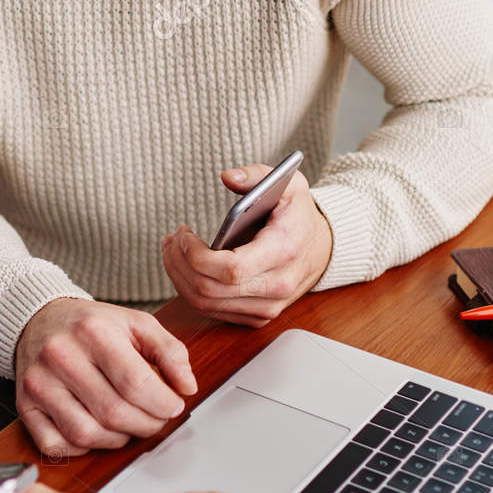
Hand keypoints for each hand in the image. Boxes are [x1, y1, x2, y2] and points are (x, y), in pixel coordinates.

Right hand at [14, 298, 196, 458]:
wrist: (39, 319)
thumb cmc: (92, 325)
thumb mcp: (137, 324)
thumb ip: (169, 351)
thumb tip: (187, 386)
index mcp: (93, 332)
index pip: (136, 382)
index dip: (163, 403)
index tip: (173, 405)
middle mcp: (61, 356)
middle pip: (114, 413)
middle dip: (146, 424)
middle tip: (156, 418)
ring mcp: (39, 384)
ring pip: (86, 433)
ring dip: (117, 439)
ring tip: (128, 424)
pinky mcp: (24, 405)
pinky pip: (56, 445)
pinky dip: (82, 448)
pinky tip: (96, 429)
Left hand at [161, 161, 333, 327]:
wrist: (320, 248)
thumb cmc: (298, 214)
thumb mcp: (289, 183)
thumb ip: (257, 175)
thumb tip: (229, 177)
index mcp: (285, 250)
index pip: (232, 270)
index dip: (197, 256)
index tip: (183, 235)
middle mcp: (278, 285)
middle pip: (210, 290)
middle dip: (179, 264)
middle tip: (172, 239)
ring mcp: (268, 306)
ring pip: (206, 304)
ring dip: (179, 278)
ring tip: (172, 251)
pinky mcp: (258, 316)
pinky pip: (212, 311)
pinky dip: (191, 290)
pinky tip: (185, 267)